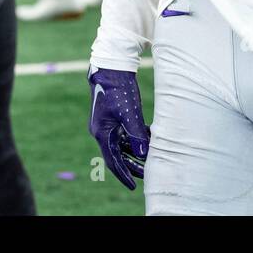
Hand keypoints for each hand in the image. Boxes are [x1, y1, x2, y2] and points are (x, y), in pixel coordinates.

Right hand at [88, 67, 149, 189]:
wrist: (112, 66)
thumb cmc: (118, 88)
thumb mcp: (129, 112)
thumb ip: (136, 133)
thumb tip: (143, 154)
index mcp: (102, 132)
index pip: (112, 160)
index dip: (123, 174)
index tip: (133, 186)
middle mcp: (103, 130)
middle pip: (118, 155)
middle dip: (132, 165)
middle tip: (147, 175)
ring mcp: (109, 123)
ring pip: (123, 144)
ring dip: (136, 151)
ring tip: (151, 159)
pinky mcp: (115, 115)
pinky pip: (126, 133)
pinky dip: (137, 137)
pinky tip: (150, 137)